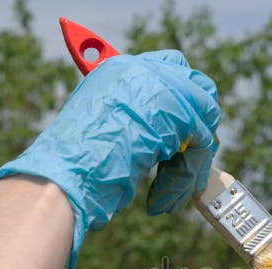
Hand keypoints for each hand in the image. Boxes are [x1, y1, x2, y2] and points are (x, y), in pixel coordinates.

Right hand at [0, 50, 219, 268]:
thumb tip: (166, 135)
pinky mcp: (178, 111)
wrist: (67, 172)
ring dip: (191, 164)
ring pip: (204, 122)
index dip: (184, 101)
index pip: (170, 67)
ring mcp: (162, 87)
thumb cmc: (74, 164)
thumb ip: (134, 121)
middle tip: (188, 161)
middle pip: (198, 88)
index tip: (188, 133)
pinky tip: (164, 199)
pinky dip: (187, 178)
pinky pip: (203, 145)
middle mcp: (143, 70)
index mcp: (121, 70)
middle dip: (200, 128)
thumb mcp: (102, 131)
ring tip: (169, 195)